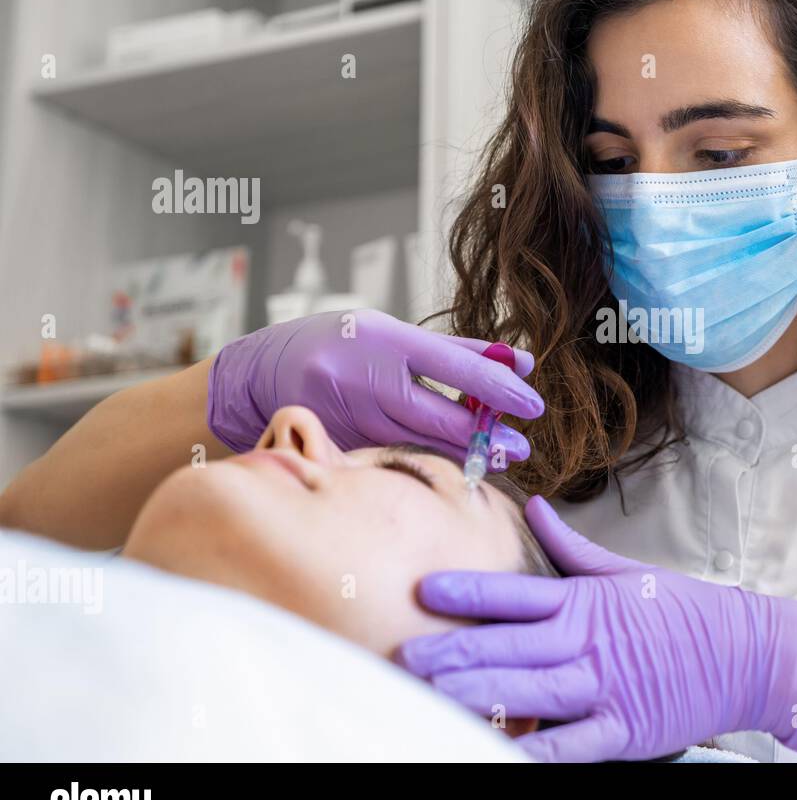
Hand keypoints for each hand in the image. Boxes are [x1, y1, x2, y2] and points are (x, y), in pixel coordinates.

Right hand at [206, 309, 542, 458]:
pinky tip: (451, 466)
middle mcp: (366, 378)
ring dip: (463, 454)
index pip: (456, 367)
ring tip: (496, 457)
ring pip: (420, 444)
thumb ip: (456, 351)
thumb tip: (518, 363)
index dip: (500, 389)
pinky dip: (425, 462)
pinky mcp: (336, 447)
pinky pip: (393, 459)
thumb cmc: (338, 345)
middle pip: (440, 416)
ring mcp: (348, 416)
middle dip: (486, 435)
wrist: (259, 373)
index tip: (533, 405)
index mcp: (385, 339)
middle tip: (520, 446)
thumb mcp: (392, 334)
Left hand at [399, 496, 796, 761]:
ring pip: (530, 692)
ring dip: (478, 694)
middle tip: (405, 654)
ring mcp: (606, 688)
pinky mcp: (624, 729)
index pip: (517, 594)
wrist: (747, 653)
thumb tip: (531, 508)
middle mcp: (589, 642)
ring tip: (430, 694)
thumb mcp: (625, 572)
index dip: (470, 591)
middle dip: (455, 651)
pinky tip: (495, 747)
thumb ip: (570, 547)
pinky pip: (571, 743)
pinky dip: (535, 750)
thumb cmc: (682, 611)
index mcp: (587, 602)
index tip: (425, 589)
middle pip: (510, 646)